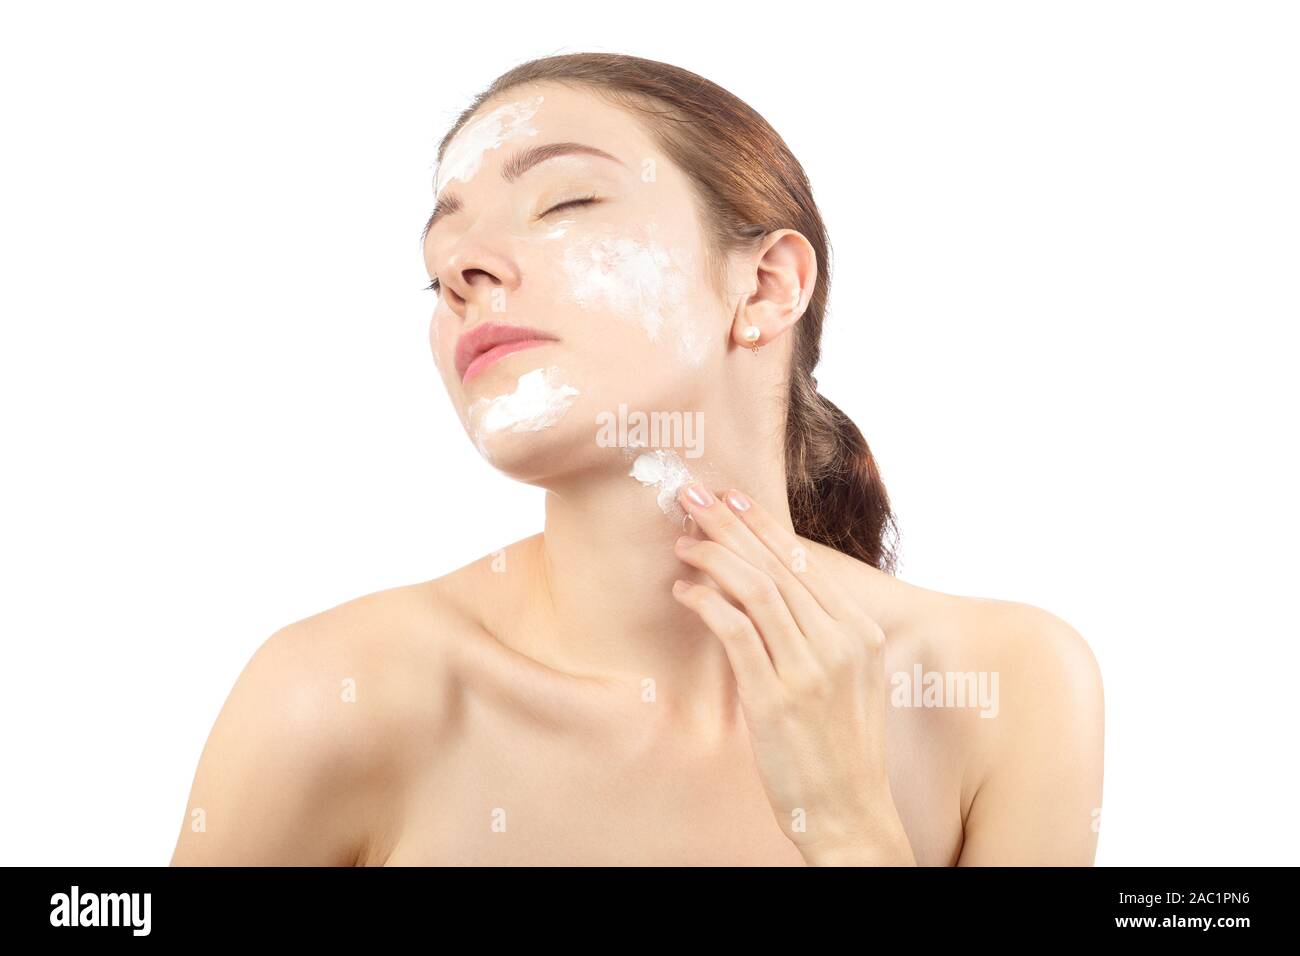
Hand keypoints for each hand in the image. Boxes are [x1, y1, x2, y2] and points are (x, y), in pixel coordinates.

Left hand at [670, 482, 915, 865]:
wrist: (850, 812)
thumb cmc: (840, 747)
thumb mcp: (847, 680)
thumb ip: (816, 634)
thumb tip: (765, 587)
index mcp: (860, 634)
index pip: (803, 562)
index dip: (762, 524)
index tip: (730, 496)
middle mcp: (840, 644)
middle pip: (776, 565)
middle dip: (730, 524)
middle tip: (692, 496)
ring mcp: (810, 671)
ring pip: (756, 590)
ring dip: (713, 557)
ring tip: (682, 543)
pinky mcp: (776, 700)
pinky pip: (735, 632)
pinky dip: (706, 603)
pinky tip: (684, 593)